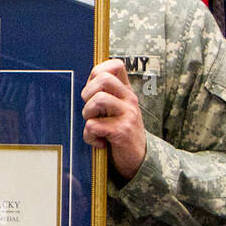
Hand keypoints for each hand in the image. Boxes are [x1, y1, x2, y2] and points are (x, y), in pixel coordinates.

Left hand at [81, 58, 146, 179]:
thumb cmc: (120, 132)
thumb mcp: (116, 110)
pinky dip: (89, 137)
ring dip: (87, 114)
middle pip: (103, 79)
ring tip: (93, 125)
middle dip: (88, 93)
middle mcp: (129, 100)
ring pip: (98, 100)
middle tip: (90, 109)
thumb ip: (105, 95)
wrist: (139, 159)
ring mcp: (128, 115)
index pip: (115, 66)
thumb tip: (86, 82)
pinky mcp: (122, 132)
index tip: (93, 90)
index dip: (97, 72)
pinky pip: (93, 125)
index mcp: (126, 92)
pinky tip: (98, 142)